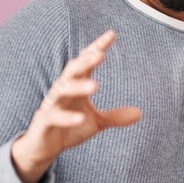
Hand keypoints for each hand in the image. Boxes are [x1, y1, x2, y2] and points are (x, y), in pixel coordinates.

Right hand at [12, 30, 141, 182]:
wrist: (44, 148)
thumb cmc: (69, 128)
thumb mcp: (96, 122)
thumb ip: (115, 116)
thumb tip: (140, 112)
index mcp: (75, 86)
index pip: (86, 62)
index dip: (97, 48)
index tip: (111, 35)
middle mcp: (62, 91)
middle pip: (72, 70)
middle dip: (85, 61)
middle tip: (101, 54)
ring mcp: (51, 105)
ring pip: (62, 90)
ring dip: (78, 86)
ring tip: (96, 86)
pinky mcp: (43, 122)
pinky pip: (53, 116)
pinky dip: (66, 117)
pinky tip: (81, 119)